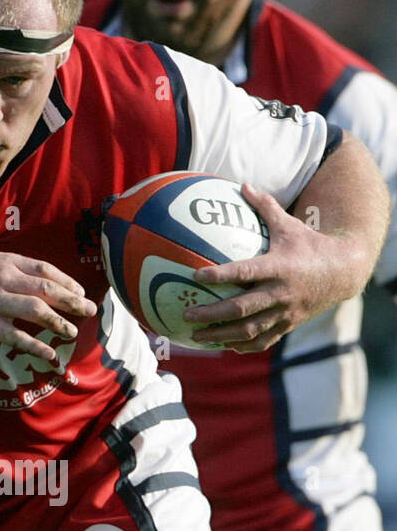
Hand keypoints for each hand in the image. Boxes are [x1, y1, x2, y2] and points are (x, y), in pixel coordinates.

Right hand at [0, 252, 96, 366]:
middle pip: (47, 289)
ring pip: (37, 311)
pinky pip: (19, 338)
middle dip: (72, 301)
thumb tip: (38, 282)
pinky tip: (50, 356)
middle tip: (89, 310)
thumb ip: (10, 271)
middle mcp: (2, 279)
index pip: (44, 269)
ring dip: (59, 322)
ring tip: (72, 331)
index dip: (66, 281)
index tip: (79, 292)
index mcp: (4, 261)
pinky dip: (38, 347)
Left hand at [182, 183, 368, 352]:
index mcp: (279, 267)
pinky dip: (242, 345)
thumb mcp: (290, 224)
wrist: (343, 273)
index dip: (220, 275)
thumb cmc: (310, 245)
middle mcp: (281, 293)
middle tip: (186, 315)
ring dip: (220, 335)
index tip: (195, 275)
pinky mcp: (288, 326)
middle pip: (241, 309)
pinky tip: (223, 345)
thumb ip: (265, 206)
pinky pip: (263, 341)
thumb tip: (242, 185)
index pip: (244, 272)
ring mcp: (285, 313)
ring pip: (249, 331)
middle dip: (212, 314)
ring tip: (196, 336)